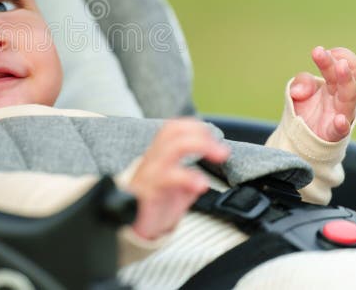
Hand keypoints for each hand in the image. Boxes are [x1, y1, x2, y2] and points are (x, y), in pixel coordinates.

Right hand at [127, 118, 229, 239]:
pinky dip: (188, 176)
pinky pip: (167, 176)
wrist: (133, 228)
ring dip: (199, 145)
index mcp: (159, 156)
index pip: (174, 128)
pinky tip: (201, 184)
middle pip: (173, 131)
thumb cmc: (154, 206)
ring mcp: (150, 172)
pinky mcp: (149, 190)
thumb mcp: (177, 191)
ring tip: (219, 156)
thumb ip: (190, 180)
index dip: (196, 128)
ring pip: (172, 146)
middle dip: (201, 134)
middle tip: (222, 151)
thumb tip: (203, 176)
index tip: (215, 141)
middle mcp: (153, 159)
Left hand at [290, 46, 355, 141]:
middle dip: (332, 63)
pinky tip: (338, 120)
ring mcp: (340, 114)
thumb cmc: (307, 108)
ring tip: (341, 66)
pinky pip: (342, 129)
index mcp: (334, 83)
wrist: (303, 136)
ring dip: (346, 81)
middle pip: (343, 77)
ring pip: (349, 97)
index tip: (319, 52)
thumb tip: (299, 91)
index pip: (345, 63)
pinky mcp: (334, 133)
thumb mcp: (299, 89)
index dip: (336, 55)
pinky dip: (341, 124)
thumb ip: (301, 83)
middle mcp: (341, 96)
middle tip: (319, 51)